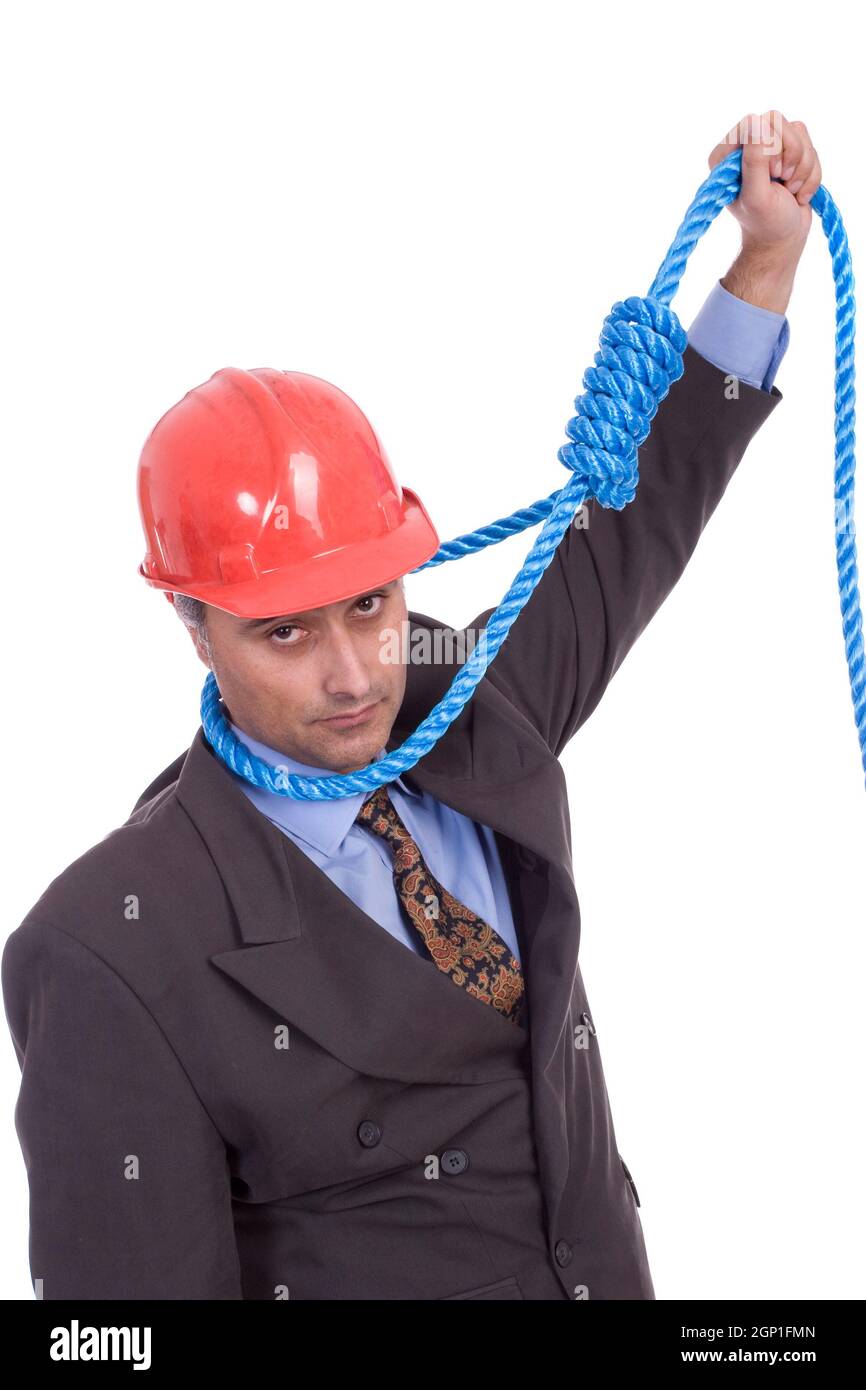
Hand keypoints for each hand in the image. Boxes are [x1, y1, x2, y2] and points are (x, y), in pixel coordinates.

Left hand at [708, 110, 821, 256]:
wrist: (783, 240)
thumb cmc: (766, 223)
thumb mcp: (757, 195)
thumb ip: (754, 161)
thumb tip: (755, 121)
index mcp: (726, 155)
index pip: (753, 122)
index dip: (770, 146)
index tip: (770, 174)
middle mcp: (745, 147)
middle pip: (778, 120)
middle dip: (790, 156)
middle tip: (781, 182)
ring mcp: (768, 148)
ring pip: (798, 132)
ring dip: (802, 167)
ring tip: (789, 190)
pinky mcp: (789, 153)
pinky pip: (811, 145)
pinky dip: (811, 172)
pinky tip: (798, 192)